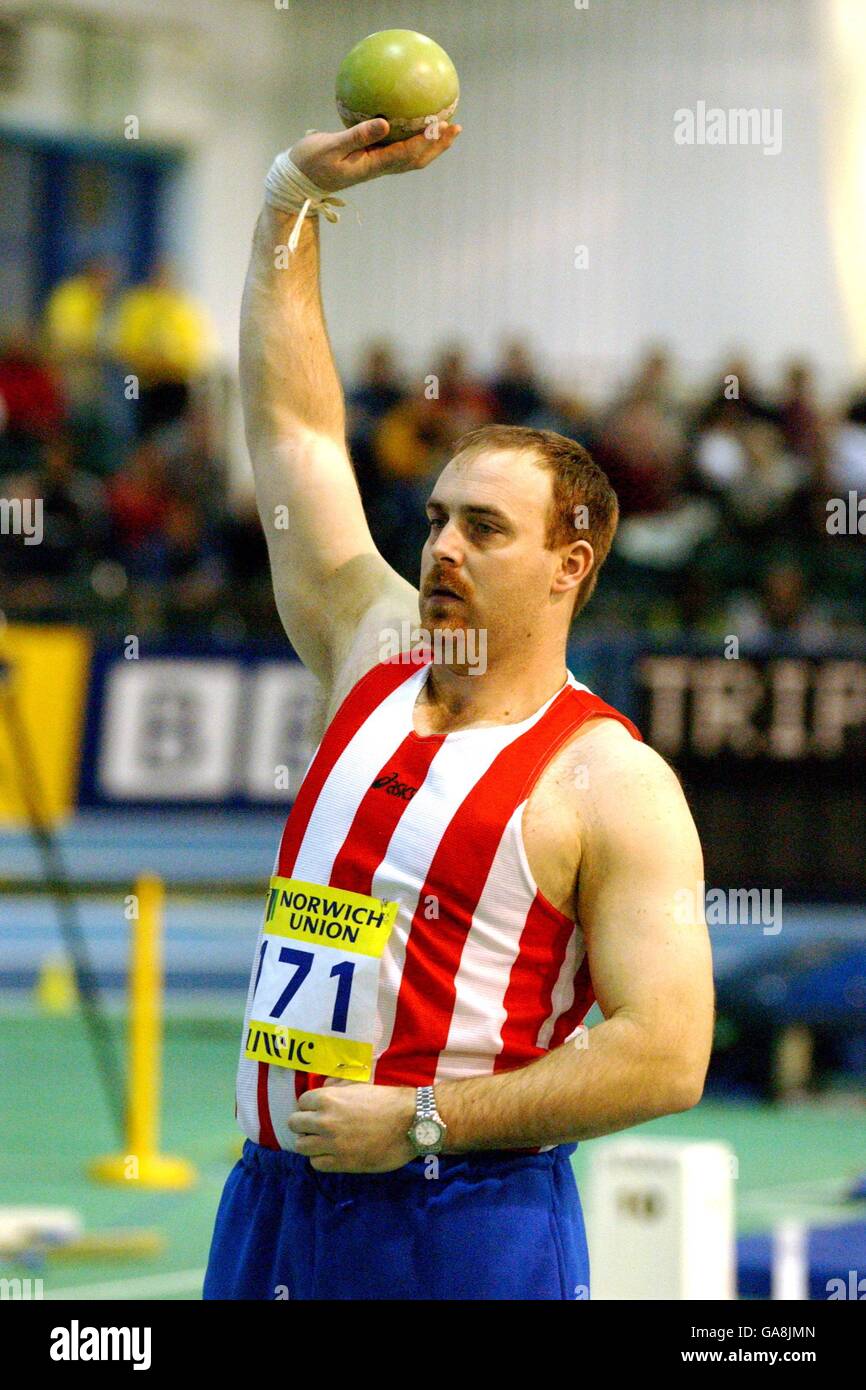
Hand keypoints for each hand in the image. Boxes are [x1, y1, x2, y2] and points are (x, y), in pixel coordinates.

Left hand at [287, 1080, 416, 1171]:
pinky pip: (316, 1163)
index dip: (310, 1107)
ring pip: (301, 1146)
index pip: (302, 1103)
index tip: (318, 1111)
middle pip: (295, 1124)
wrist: (410, 1122)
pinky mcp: (341, 1163)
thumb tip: (325, 1086)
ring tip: (323, 1142)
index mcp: (328, 1099)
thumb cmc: (388, 1100)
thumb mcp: (360, 1085)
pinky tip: (334, 1154)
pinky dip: (322, 1159)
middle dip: (304, 1125)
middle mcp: (324, 1121)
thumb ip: (338, 1086)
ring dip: (310, 1143)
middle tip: (317, 1127)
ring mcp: (331, 1144)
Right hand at [289, 119, 460, 194]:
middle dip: (437, 145)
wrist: (299, 180)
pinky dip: (412, 139)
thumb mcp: (331, 147)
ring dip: (430, 145)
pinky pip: (397, 149)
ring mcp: (376, 165)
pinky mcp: (370, 160)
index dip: (426, 141)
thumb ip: (357, 136)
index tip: (441, 127)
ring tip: (446, 129)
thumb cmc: (311, 162)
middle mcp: (379, 167)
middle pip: (416, 159)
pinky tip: (413, 124)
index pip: (406, 153)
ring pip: (410, 157)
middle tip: (455, 128)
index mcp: (372, 166)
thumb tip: (385, 123)